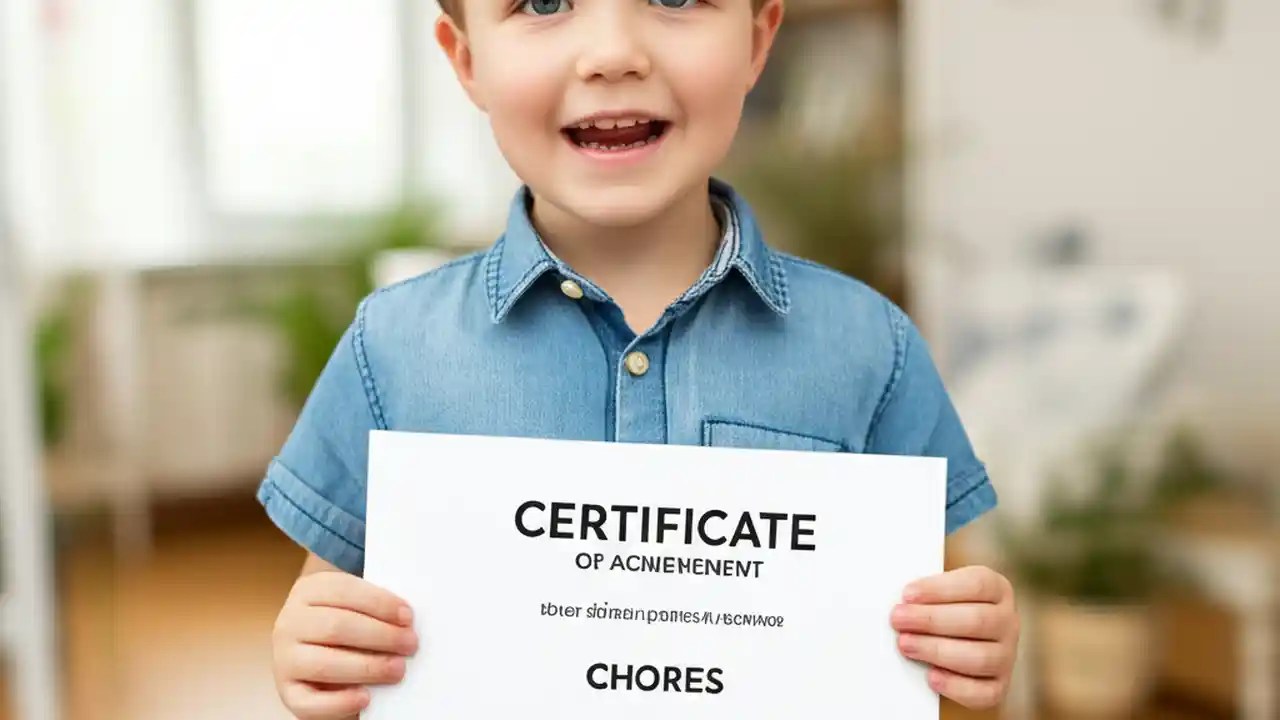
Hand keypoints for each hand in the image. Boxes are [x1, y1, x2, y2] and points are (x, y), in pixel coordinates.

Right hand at [272, 570, 418, 718]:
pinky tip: (366, 698)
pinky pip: (310, 702)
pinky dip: (340, 702)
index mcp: (308, 591)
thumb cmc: (344, 624)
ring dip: (368, 667)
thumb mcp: (353, 605)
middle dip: (380, 636)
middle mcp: (290, 623)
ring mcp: (284, 658)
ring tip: (398, 669)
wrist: (312, 651)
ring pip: (325, 664)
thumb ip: (372, 609)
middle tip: (410, 644)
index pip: (344, 590)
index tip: (407, 617)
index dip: (379, 603)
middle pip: (337, 627)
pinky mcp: (288, 691)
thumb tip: (406, 623)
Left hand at [890, 565, 1018, 708]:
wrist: (953, 644)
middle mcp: (1007, 621)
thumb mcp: (940, 593)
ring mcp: (1006, 655)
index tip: (907, 594)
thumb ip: (925, 594)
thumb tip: (902, 602)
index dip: (940, 589)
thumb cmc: (942, 610)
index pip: (976, 584)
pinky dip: (956, 686)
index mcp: (997, 589)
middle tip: (898, 619)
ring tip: (906, 644)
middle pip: (977, 620)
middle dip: (931, 620)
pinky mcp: (999, 686)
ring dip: (937, 650)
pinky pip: (983, 693)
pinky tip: (931, 676)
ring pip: (979, 657)